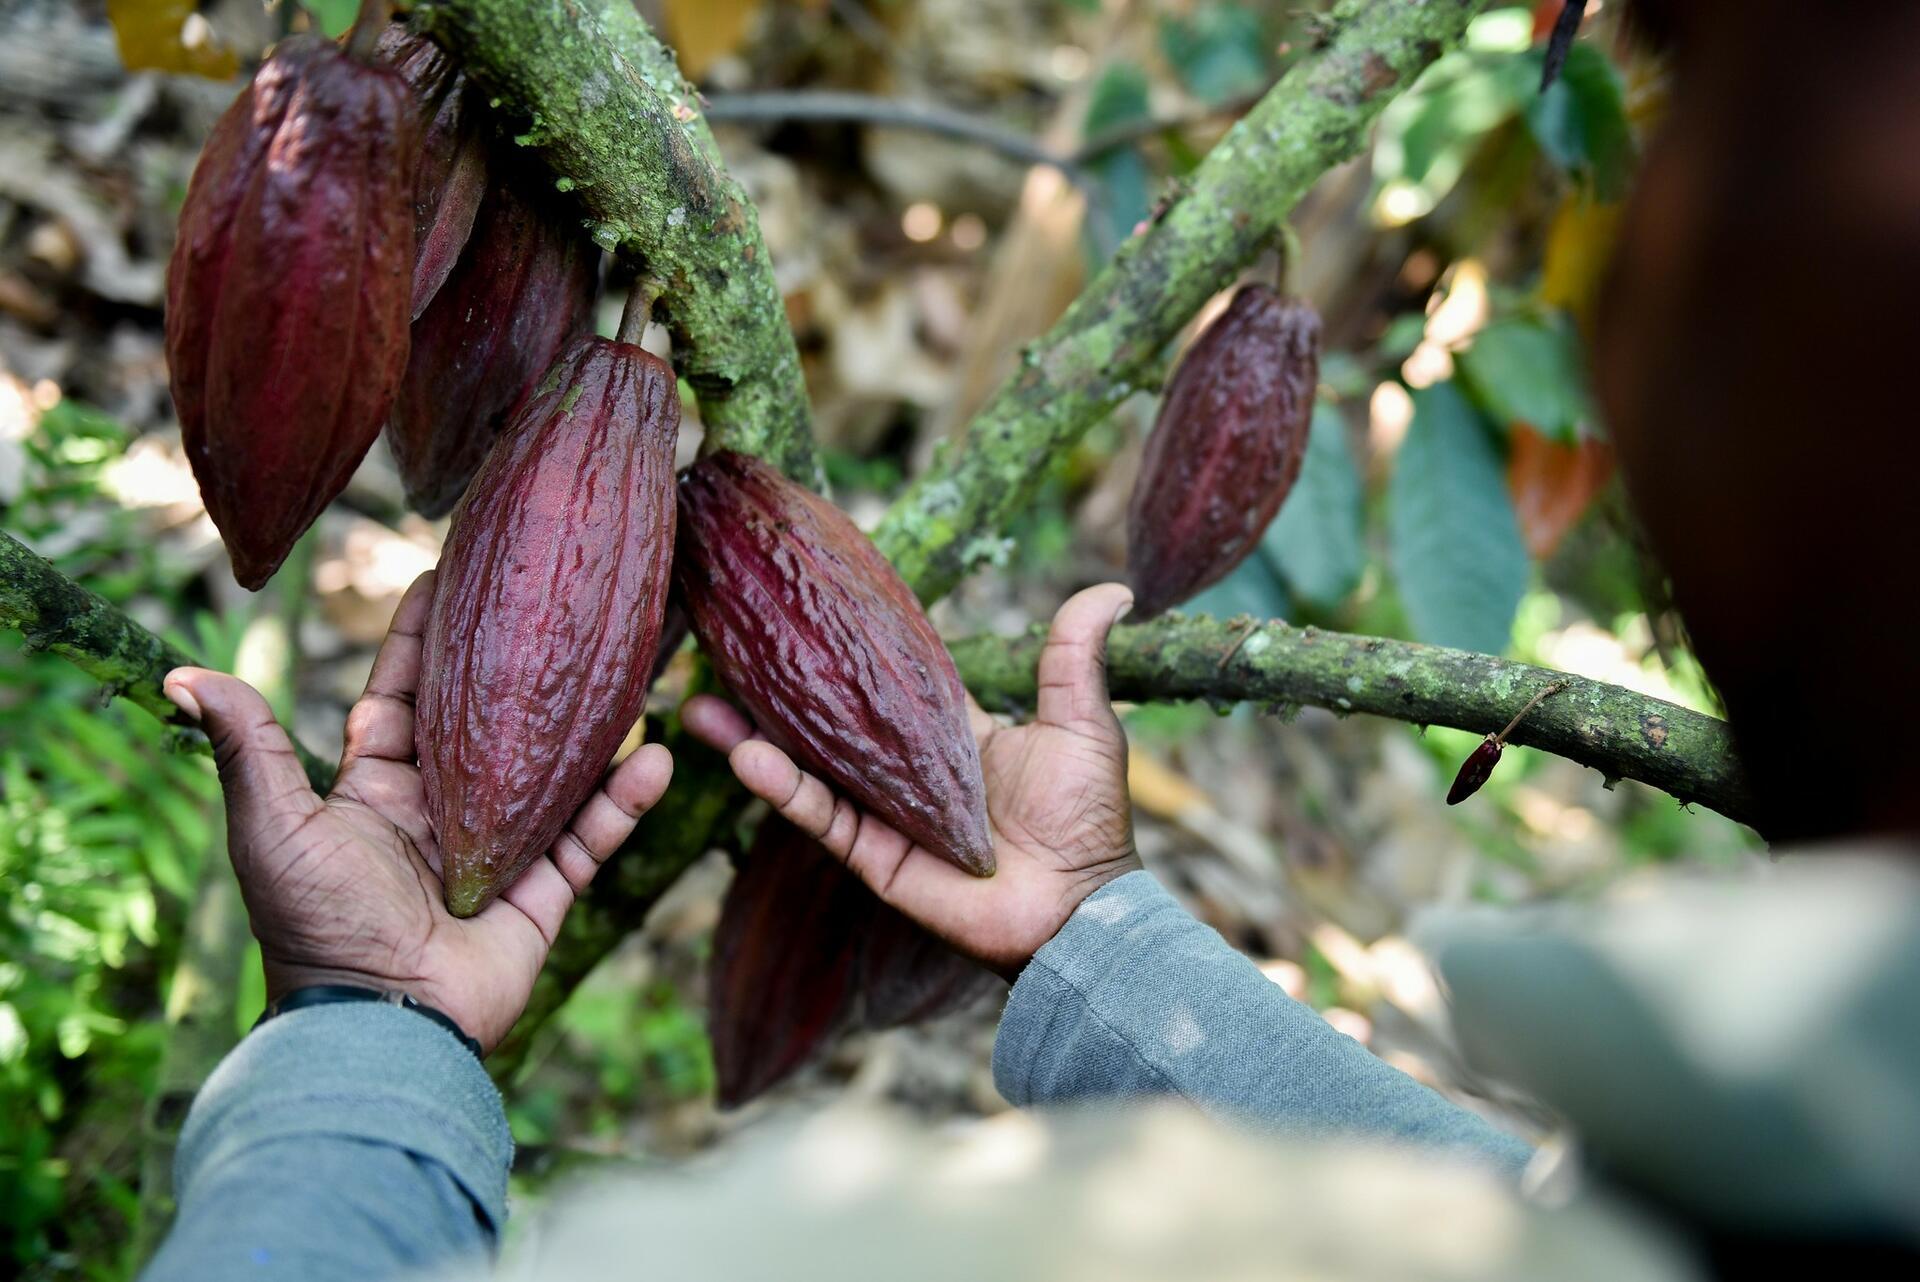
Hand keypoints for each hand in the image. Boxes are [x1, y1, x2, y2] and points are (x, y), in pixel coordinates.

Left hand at [162, 571, 672, 1052]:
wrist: (380, 1024)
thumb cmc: (317, 926)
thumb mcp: (274, 827)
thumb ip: (249, 750)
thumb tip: (185, 675)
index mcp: (376, 791)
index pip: (402, 696)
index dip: (421, 639)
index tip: (445, 575)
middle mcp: (441, 813)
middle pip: (489, 722)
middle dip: (518, 664)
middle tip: (552, 601)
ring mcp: (498, 851)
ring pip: (554, 772)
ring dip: (588, 726)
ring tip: (628, 667)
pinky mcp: (543, 893)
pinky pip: (591, 836)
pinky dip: (623, 800)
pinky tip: (654, 755)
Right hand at [682, 583, 1139, 979]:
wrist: (1081, 909)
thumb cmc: (1089, 820)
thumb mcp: (1083, 722)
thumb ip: (1075, 656)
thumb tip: (1114, 587)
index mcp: (950, 735)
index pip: (887, 679)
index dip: (847, 646)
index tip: (803, 604)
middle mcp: (906, 769)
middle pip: (828, 719)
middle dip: (776, 690)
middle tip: (725, 648)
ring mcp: (884, 813)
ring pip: (807, 766)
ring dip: (752, 736)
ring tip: (697, 702)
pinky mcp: (873, 856)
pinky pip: (821, 816)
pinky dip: (782, 788)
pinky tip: (741, 754)